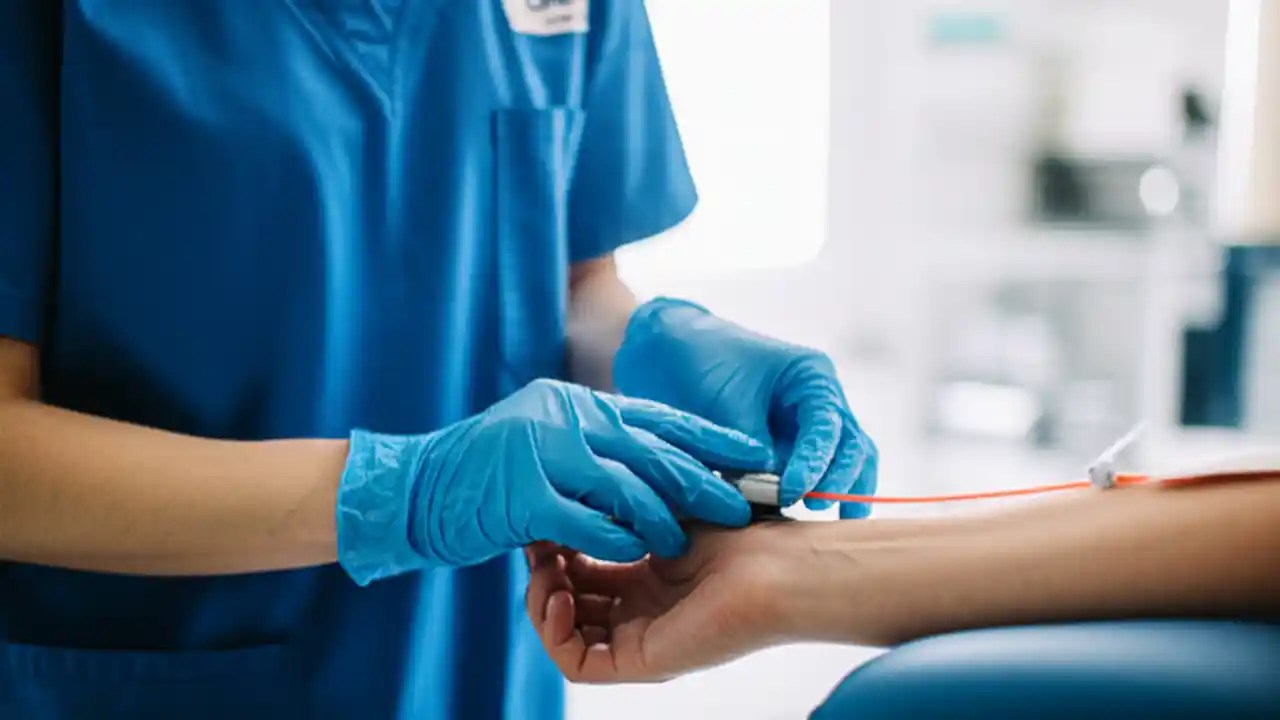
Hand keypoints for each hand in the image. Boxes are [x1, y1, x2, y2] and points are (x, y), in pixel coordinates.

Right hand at [335, 379, 771, 584]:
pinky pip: (588, 521)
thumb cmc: (485, 470)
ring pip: (628, 486)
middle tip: (744, 507)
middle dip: (704, 481)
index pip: (660, 417)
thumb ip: (594, 442)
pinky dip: (617, 540)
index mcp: (577, 403)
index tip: (756, 454)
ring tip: (687, 543)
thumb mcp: (545, 437)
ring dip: (664, 519)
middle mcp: (566, 417)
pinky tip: (636, 554)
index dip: (711, 437)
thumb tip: (654, 458)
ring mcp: (544, 451)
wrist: (414, 485)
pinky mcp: (524, 493)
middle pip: (654, 449)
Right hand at [525, 523, 801, 682]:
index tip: (545, 516)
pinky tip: (557, 597)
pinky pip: (577, 663)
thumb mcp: (661, 506)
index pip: (581, 569)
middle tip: (535, 542)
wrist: (774, 565)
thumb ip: (618, 505)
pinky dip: (554, 633)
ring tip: (545, 569)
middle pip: (567, 601)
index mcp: (646, 576)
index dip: (556, 545)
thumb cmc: (736, 530)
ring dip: (541, 600)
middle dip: (541, 571)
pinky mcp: (639, 661)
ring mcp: (638, 638)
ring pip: (565, 633)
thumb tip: (572, 493)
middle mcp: (639, 611)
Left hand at [615, 298, 877, 515]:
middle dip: (840, 481)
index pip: (828, 426)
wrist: (673, 355)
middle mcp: (821, 404)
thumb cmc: (703, 363)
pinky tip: (799, 527)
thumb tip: (772, 489)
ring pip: (845, 465)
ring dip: (839, 494)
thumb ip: (753, 446)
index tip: (792, 493)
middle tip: (814, 509)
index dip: (815, 463)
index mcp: (812, 378)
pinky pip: (814, 478)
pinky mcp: (792, 452)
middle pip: (853, 447)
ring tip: (823, 528)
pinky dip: (811, 498)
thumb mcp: (728, 402)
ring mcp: (809, 429)